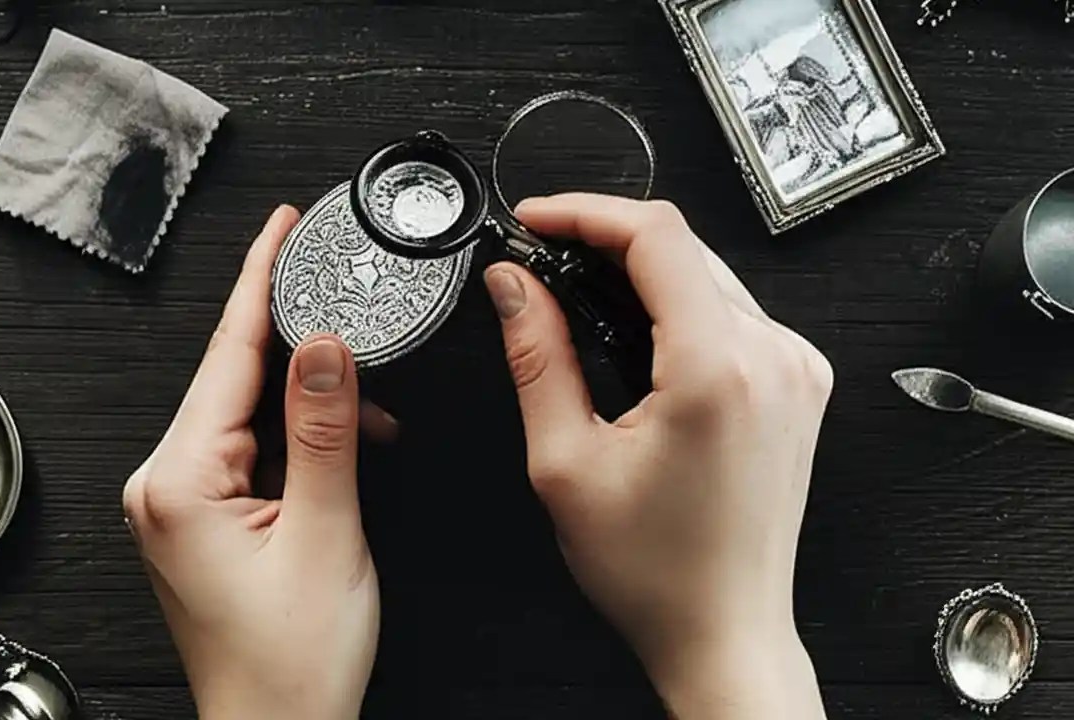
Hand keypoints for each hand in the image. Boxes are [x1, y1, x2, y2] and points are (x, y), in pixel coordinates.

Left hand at [123, 206, 383, 719]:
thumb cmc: (290, 661)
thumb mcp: (325, 531)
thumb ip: (325, 429)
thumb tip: (326, 346)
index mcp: (180, 480)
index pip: (228, 355)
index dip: (261, 281)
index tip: (281, 228)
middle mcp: (166, 485)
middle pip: (237, 379)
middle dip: (303, 346)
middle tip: (348, 308)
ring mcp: (181, 503)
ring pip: (252, 416)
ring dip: (313, 405)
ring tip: (369, 421)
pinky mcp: (204, 518)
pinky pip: (254, 452)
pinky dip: (302, 442)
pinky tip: (345, 448)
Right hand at [484, 195, 831, 718]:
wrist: (724, 630)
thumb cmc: (655, 571)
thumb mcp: (565, 462)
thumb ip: (537, 357)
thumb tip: (514, 286)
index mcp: (718, 371)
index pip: (656, 235)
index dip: (585, 212)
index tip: (536, 219)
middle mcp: (774, 358)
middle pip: (685, 246)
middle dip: (606, 239)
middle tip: (542, 257)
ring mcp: (796, 369)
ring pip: (711, 274)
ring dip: (644, 271)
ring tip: (580, 294)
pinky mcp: (799, 383)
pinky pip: (735, 312)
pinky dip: (681, 304)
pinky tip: (639, 332)